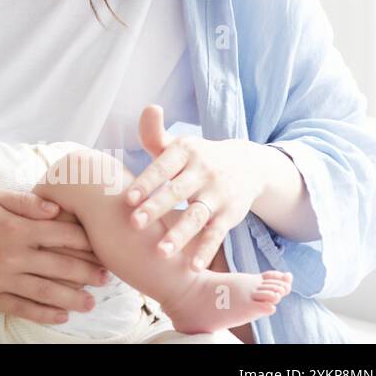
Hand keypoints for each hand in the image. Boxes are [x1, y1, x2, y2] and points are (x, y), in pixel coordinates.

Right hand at [0, 186, 109, 324]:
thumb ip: (24, 201)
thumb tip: (56, 208)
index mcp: (14, 226)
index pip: (62, 234)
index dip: (86, 240)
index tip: (102, 244)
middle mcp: (11, 255)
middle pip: (61, 265)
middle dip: (88, 270)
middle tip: (107, 276)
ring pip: (46, 292)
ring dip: (73, 298)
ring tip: (91, 302)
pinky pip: (21, 308)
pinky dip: (44, 313)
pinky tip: (60, 315)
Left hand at [125, 104, 265, 270]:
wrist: (248, 165)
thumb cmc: (195, 157)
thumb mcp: (177, 144)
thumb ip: (155, 134)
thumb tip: (149, 108)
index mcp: (185, 152)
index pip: (163, 166)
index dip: (147, 182)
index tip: (127, 198)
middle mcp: (203, 171)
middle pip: (178, 192)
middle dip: (156, 207)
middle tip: (135, 223)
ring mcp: (218, 194)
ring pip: (197, 216)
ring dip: (180, 235)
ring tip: (161, 253)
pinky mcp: (230, 214)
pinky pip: (217, 234)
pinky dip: (206, 250)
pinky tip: (193, 267)